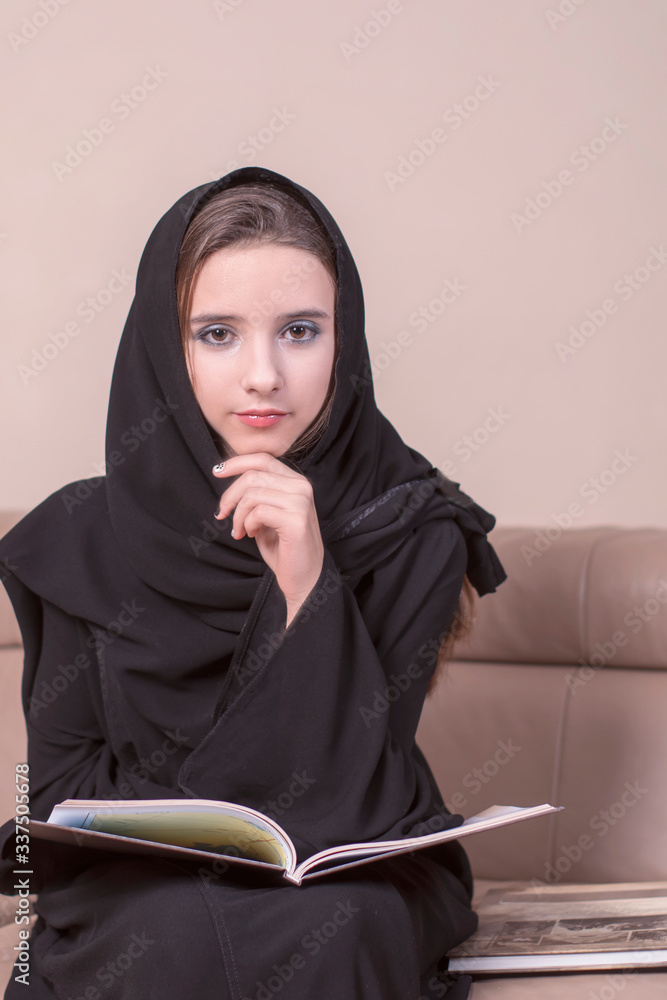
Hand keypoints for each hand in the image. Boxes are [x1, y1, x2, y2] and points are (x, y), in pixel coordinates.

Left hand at [213, 453, 323, 626]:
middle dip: (230, 496)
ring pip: (253, 494)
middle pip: (253, 475)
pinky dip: (247, 524)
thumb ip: (256, 494)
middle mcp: (302, 487)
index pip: (263, 459)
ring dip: (238, 515)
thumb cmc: (284, 548)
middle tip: (222, 515)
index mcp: (296, 482)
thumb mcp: (266, 515)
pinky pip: (258, 512)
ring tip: (240, 531)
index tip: (217, 472)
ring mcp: (301, 502)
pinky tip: (250, 535)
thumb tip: (227, 476)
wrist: (304, 578)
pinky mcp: (297, 520)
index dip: (237, 463)